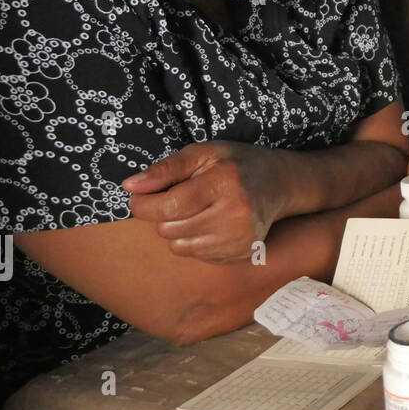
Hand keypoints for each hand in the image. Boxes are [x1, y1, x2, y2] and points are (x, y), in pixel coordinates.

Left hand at [123, 142, 288, 262]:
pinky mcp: (242, 253)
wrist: (279, 184)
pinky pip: (197, 256)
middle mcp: (237, 214)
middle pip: (170, 229)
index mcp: (225, 183)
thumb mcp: (203, 153)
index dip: (144, 205)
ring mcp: (241, 238)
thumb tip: (129, 187)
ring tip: (196, 211)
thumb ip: (166, 169)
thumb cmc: (236, 163)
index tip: (140, 197)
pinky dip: (194, 241)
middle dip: (162, 216)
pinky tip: (210, 223)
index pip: (169, 207)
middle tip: (177, 199)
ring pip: (180, 246)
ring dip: (178, 230)